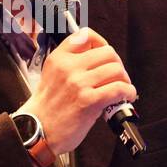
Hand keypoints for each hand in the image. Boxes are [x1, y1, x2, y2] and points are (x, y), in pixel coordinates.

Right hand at [23, 28, 136, 155]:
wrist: (37, 131)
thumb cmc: (47, 108)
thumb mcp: (52, 75)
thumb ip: (71, 63)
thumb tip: (99, 59)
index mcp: (59, 58)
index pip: (86, 35)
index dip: (101, 43)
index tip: (105, 54)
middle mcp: (69, 67)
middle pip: (108, 53)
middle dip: (117, 64)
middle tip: (117, 76)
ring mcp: (79, 84)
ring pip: (116, 70)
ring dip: (124, 79)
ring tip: (122, 88)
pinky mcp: (89, 101)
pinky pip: (119, 89)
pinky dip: (128, 92)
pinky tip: (126, 97)